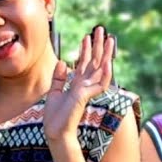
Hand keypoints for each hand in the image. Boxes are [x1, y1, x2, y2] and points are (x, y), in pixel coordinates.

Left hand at [42, 25, 115, 143]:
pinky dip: (104, 73)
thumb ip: (59, 78)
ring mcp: (87, 91)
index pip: (84, 63)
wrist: (55, 131)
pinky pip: (100, 84)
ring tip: (108, 38)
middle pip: (94, 62)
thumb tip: (63, 62)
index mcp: (77, 84)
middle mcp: (84, 86)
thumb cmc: (54, 117)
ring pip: (100, 69)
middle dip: (97, 45)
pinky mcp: (86, 96)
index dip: (85, 49)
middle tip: (100, 29)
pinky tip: (107, 62)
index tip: (86, 36)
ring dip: (105, 54)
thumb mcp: (53, 92)